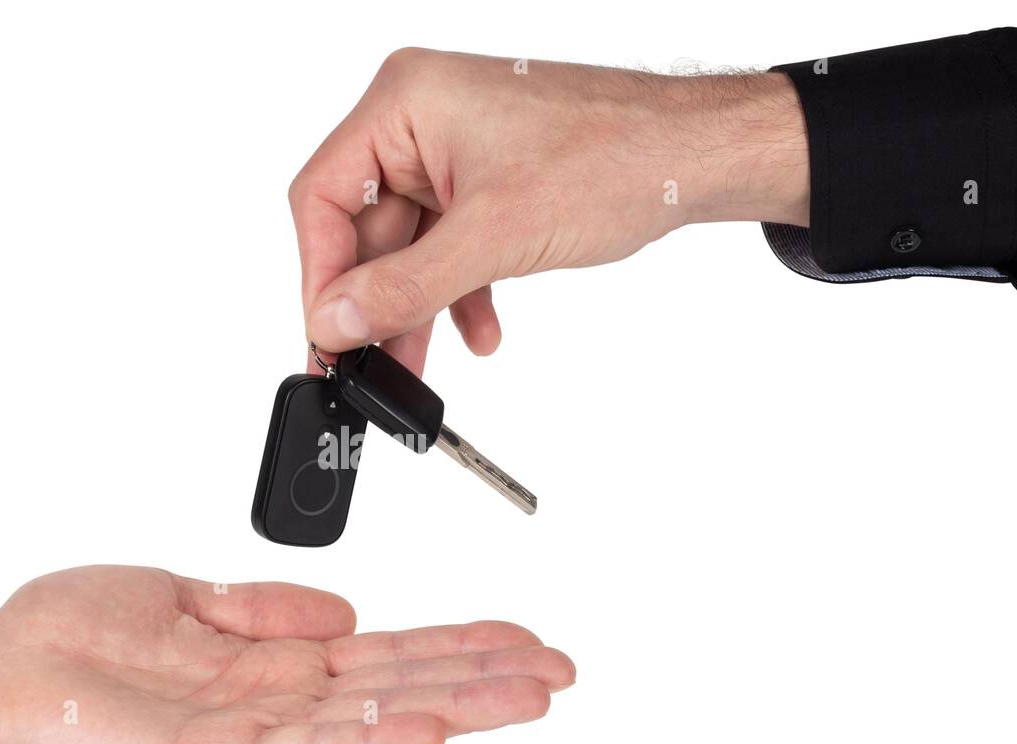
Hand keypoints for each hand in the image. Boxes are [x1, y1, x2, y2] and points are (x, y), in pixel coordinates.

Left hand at [0, 566, 573, 743]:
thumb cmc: (65, 640)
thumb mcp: (180, 596)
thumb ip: (264, 605)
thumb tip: (348, 608)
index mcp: (269, 660)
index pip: (386, 650)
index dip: (457, 641)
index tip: (523, 635)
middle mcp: (272, 702)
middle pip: (399, 683)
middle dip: (484, 675)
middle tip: (562, 670)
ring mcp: (247, 737)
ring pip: (372, 720)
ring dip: (456, 706)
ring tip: (530, 695)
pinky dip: (369, 738)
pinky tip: (428, 727)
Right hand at [291, 48, 808, 374]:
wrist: (696, 156)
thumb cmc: (615, 156)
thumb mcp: (493, 237)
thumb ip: (403, 286)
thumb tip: (334, 322)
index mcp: (405, 103)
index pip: (323, 198)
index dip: (320, 277)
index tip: (326, 337)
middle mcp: (420, 121)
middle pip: (363, 228)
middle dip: (374, 304)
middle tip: (367, 367)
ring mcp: (452, 153)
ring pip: (406, 247)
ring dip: (416, 308)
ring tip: (415, 368)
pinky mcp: (483, 182)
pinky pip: (446, 247)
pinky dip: (457, 292)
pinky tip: (479, 331)